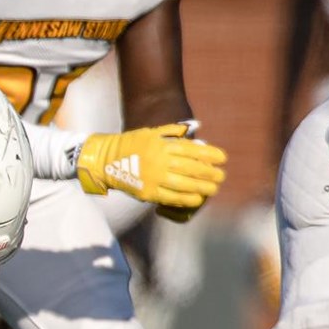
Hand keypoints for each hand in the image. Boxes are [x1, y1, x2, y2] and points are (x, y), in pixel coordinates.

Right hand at [76, 122, 226, 209]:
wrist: (105, 160)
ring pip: (185, 184)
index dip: (210, 154)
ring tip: (213, 189)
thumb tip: (196, 130)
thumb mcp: (151, 133)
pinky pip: (171, 197)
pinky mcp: (147, 191)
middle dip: (210, 173)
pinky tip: (196, 198)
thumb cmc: (130, 145)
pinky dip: (186, 198)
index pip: (193, 150)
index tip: (223, 158)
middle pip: (192, 168)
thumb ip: (173, 133)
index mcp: (162, 145)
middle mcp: (160, 161)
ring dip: (202, 188)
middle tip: (220, 176)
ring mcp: (154, 177)